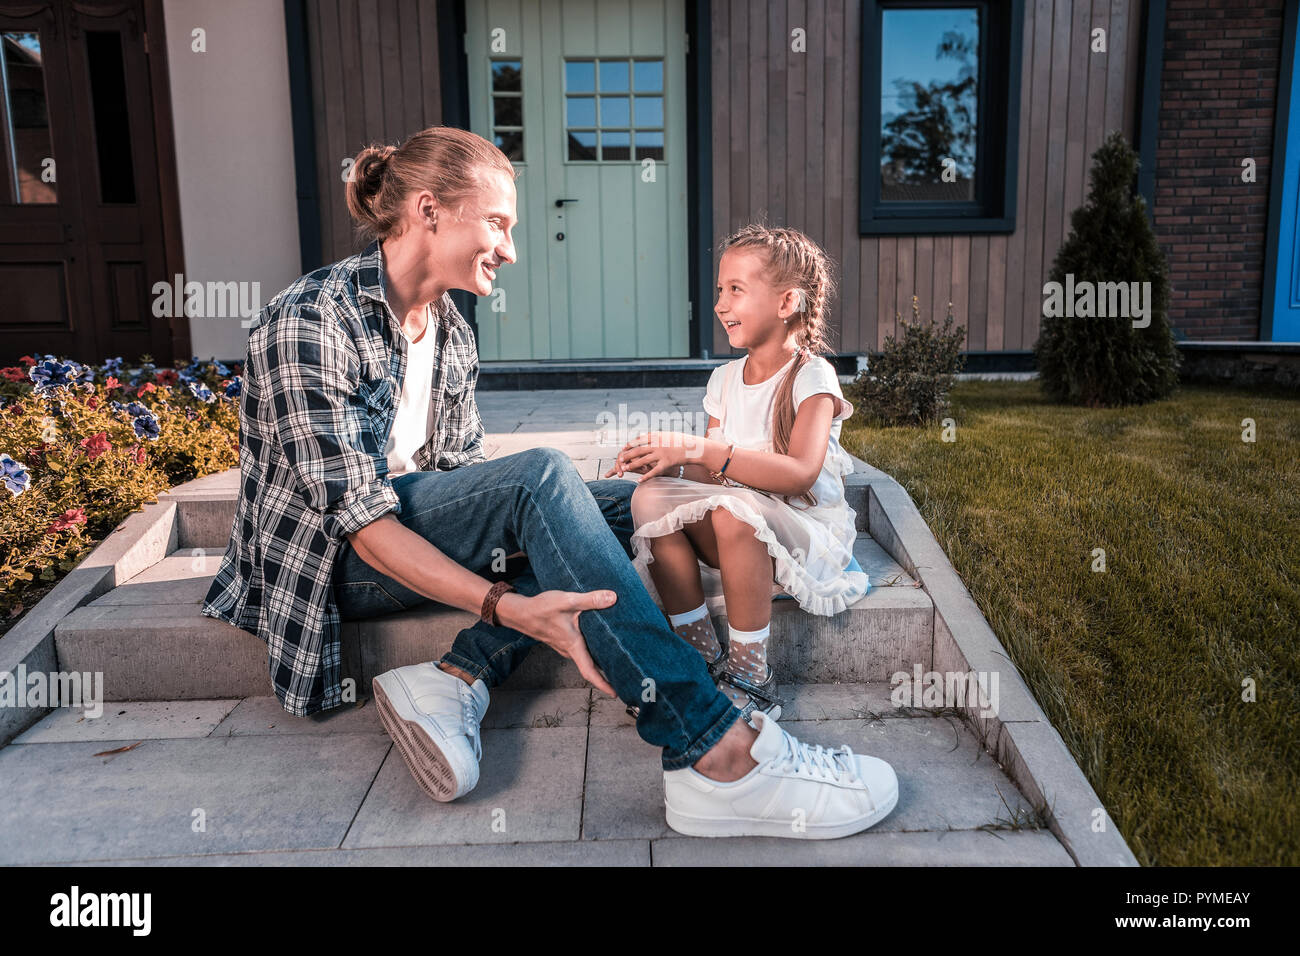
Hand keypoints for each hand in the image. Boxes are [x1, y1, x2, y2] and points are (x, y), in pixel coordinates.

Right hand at [496, 590, 617, 695]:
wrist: (520, 612)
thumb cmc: (541, 608)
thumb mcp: (567, 601)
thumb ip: (590, 600)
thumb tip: (613, 597)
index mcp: (573, 645)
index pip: (590, 671)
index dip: (603, 684)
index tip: (615, 694)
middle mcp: (569, 650)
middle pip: (590, 667)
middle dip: (606, 675)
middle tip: (624, 678)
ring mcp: (564, 647)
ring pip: (585, 659)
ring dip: (599, 662)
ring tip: (616, 662)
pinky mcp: (562, 641)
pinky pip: (580, 651)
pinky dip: (591, 652)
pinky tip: (599, 644)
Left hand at [602, 432, 714, 478]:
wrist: (694, 447)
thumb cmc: (682, 441)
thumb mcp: (668, 435)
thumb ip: (657, 436)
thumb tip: (647, 436)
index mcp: (657, 436)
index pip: (639, 440)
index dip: (630, 444)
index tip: (624, 448)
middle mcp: (657, 444)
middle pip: (638, 450)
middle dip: (628, 455)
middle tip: (620, 459)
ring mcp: (661, 454)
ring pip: (643, 461)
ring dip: (632, 465)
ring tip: (624, 469)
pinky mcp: (666, 463)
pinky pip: (653, 471)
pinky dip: (645, 476)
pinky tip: (638, 480)